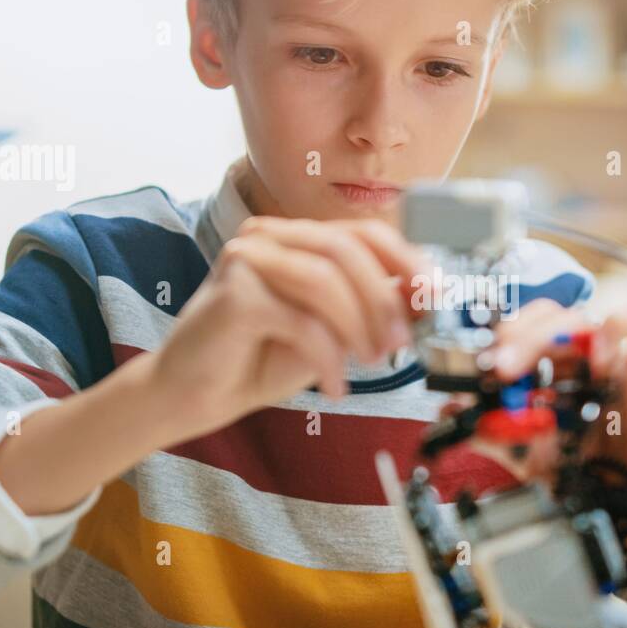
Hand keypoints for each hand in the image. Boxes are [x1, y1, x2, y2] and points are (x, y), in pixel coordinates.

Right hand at [143, 215, 428, 444]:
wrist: (192, 396)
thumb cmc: (260, 361)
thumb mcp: (332, 333)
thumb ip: (371, 310)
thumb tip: (425, 297)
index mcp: (297, 238)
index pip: (363, 232)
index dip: (406, 259)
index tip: (434, 295)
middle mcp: (270, 236)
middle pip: (346, 248)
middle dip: (384, 298)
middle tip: (400, 344)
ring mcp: (248, 258)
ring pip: (325, 278)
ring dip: (359, 325)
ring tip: (370, 363)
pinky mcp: (233, 293)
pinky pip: (300, 319)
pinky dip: (327, 356)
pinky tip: (334, 384)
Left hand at [444, 297, 626, 609]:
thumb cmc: (585, 479)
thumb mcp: (536, 459)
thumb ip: (499, 433)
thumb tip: (451, 412)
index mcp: (572, 368)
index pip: (548, 322)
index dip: (517, 331)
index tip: (490, 363)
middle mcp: (614, 363)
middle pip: (587, 316)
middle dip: (544, 332)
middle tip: (511, 365)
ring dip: (623, 324)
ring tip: (600, 356)